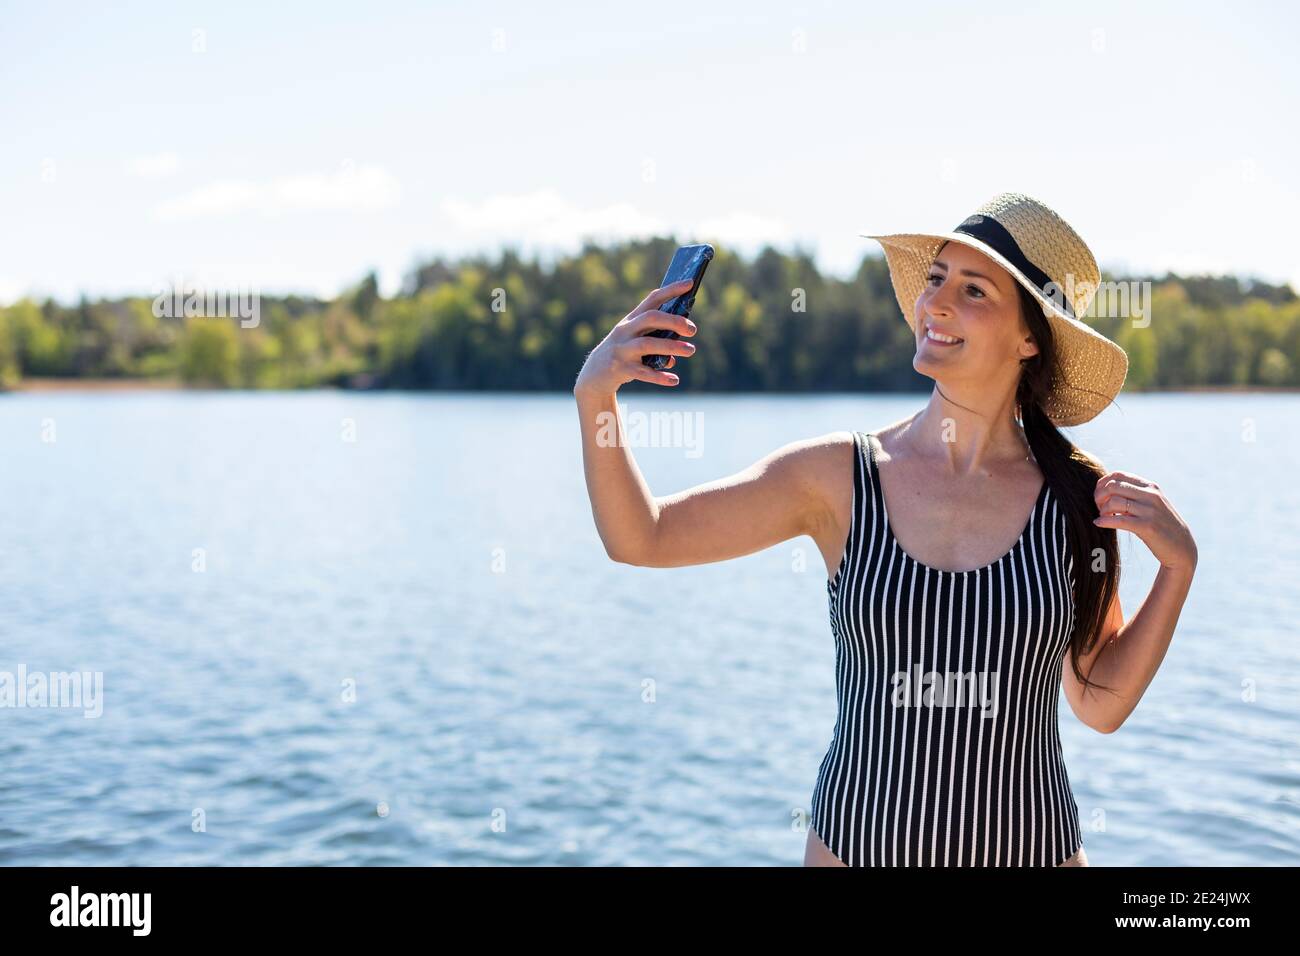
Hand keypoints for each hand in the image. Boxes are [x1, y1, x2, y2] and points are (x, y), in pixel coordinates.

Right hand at [573, 279, 697, 396]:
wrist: (594, 374)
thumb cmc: (623, 352)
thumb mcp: (635, 340)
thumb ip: (658, 340)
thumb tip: (680, 350)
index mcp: (631, 320)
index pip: (652, 299)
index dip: (671, 290)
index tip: (690, 283)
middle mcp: (625, 331)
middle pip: (650, 318)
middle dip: (673, 321)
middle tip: (693, 329)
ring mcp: (622, 350)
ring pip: (647, 344)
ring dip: (671, 346)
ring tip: (691, 349)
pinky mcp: (620, 369)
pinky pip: (643, 373)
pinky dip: (660, 376)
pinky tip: (674, 380)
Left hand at [1093, 471, 1197, 573]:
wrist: (1181, 546)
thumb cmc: (1160, 525)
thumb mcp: (1150, 504)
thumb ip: (1134, 494)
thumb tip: (1106, 488)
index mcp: (1150, 487)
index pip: (1118, 475)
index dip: (1103, 483)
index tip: (1099, 496)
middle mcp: (1151, 495)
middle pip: (1113, 486)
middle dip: (1099, 496)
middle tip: (1099, 507)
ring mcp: (1150, 511)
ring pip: (1114, 502)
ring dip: (1102, 510)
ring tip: (1103, 517)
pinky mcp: (1148, 527)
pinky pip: (1119, 520)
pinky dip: (1104, 521)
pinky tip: (1098, 523)